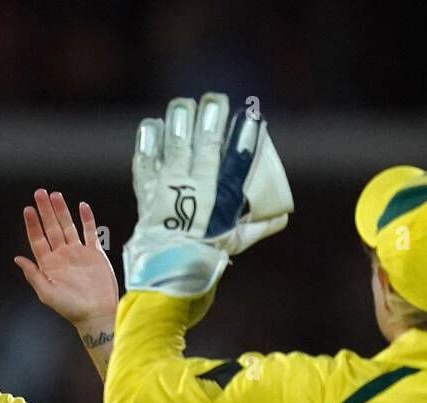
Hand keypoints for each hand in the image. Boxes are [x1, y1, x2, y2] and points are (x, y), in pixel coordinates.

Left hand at [14, 189, 117, 327]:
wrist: (96, 314)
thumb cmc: (71, 308)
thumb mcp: (47, 293)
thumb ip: (33, 275)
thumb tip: (18, 259)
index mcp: (49, 264)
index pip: (38, 239)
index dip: (32, 224)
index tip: (28, 209)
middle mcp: (62, 256)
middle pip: (51, 228)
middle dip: (45, 210)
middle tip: (39, 193)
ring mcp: (78, 253)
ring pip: (68, 226)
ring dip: (62, 211)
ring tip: (55, 195)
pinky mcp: (95, 253)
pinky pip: (90, 232)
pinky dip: (86, 219)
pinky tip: (82, 206)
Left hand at [123, 92, 292, 297]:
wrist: (166, 279)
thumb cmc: (205, 262)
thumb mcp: (236, 243)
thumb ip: (258, 226)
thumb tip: (282, 214)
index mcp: (219, 202)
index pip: (235, 162)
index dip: (243, 137)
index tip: (252, 116)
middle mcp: (194, 191)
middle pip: (202, 146)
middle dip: (209, 119)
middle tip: (214, 99)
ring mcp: (167, 191)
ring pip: (174, 149)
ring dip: (179, 123)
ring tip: (183, 104)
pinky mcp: (147, 196)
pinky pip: (145, 165)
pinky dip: (147, 145)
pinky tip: (151, 126)